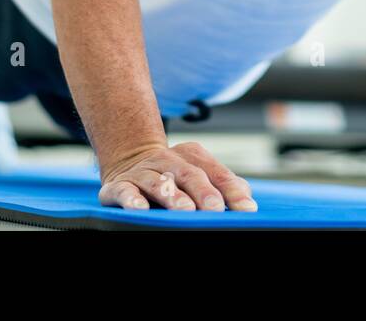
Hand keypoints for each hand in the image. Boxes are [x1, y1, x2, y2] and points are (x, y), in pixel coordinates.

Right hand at [98, 141, 257, 211]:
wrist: (130, 159)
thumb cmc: (173, 173)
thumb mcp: (197, 171)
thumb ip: (221, 183)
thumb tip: (246, 196)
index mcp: (193, 156)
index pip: (218, 173)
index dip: (232, 191)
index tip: (246, 208)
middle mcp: (168, 160)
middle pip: (190, 175)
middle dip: (204, 193)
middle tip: (215, 209)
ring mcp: (144, 171)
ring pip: (159, 182)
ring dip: (172, 196)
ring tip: (184, 210)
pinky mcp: (119, 185)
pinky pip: (125, 191)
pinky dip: (132, 199)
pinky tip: (140, 209)